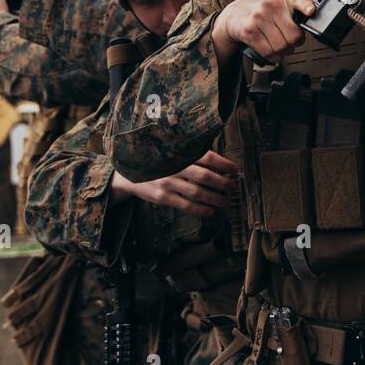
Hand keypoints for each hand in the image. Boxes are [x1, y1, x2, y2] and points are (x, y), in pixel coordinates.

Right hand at [109, 151, 238, 216]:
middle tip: (233, 187)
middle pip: (204, 176)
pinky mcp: (162, 197)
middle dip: (222, 183)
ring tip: (226, 201)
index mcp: (179, 152)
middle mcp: (174, 167)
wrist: (129, 173)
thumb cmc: (159, 162)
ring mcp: (167, 183)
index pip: (206, 157)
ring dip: (215, 198)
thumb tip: (220, 162)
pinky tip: (211, 211)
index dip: (223, 164)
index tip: (235, 169)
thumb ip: (191, 154)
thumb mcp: (172, 152)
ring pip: (197, 193)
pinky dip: (201, 210)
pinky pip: (186, 206)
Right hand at [211, 0, 315, 67]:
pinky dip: (272, 57)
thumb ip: (297, 3)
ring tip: (280, 46)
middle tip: (290, 41)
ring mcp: (259, 17)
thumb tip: (312, 16)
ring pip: (282, 47)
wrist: (234, 13)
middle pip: (294, 36)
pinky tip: (271, 50)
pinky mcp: (249, 31)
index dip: (306, 5)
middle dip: (295, 43)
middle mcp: (271, 4)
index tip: (310, 11)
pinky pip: (268, 52)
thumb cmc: (261, 7)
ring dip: (283, 52)